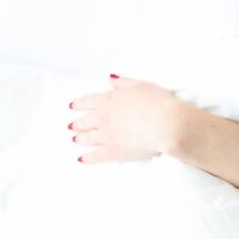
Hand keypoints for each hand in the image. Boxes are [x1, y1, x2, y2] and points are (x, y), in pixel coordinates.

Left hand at [66, 74, 185, 163]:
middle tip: (71, 126)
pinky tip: (81, 159)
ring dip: (80, 138)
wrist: (166, 124)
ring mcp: (108, 135)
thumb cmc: (157, 102)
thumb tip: (110, 79)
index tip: (72, 106)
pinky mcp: (115, 151)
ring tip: (76, 139)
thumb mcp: (139, 85)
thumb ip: (122, 83)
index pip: (87, 101)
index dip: (78, 104)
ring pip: (87, 138)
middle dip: (77, 123)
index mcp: (109, 100)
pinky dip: (87, 158)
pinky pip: (96, 156)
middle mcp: (104, 117)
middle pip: (85, 121)